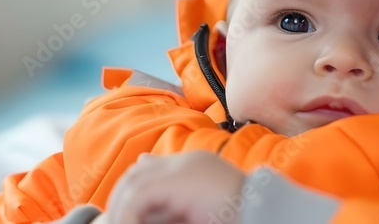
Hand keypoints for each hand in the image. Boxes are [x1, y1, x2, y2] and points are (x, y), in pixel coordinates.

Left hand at [106, 151, 246, 223]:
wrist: (262, 213)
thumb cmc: (238, 215)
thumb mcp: (200, 208)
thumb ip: (176, 203)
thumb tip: (151, 180)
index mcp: (194, 166)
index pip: (150, 168)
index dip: (132, 190)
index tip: (123, 214)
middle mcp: (186, 161)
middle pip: (137, 173)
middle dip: (121, 199)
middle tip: (116, 222)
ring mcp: (181, 167)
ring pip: (133, 184)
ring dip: (123, 210)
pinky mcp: (176, 180)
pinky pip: (137, 198)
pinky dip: (128, 215)